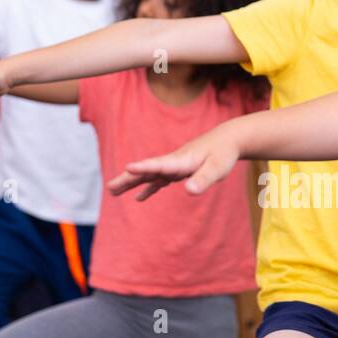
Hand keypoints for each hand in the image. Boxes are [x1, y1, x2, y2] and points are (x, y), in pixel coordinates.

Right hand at [107, 127, 240, 200]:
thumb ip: (203, 180)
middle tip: (110, 188)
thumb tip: (189, 191)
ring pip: (148, 175)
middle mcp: (173, 162)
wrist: (228, 139)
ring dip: (131, 183)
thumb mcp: (218, 168)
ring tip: (113, 191)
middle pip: (146, 171)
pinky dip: (148, 188)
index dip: (144, 167)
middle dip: (128, 179)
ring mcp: (173, 166)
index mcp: (181, 161)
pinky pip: (159, 180)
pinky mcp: (177, 170)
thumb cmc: (223, 153)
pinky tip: (139, 198)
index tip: (128, 168)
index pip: (159, 165)